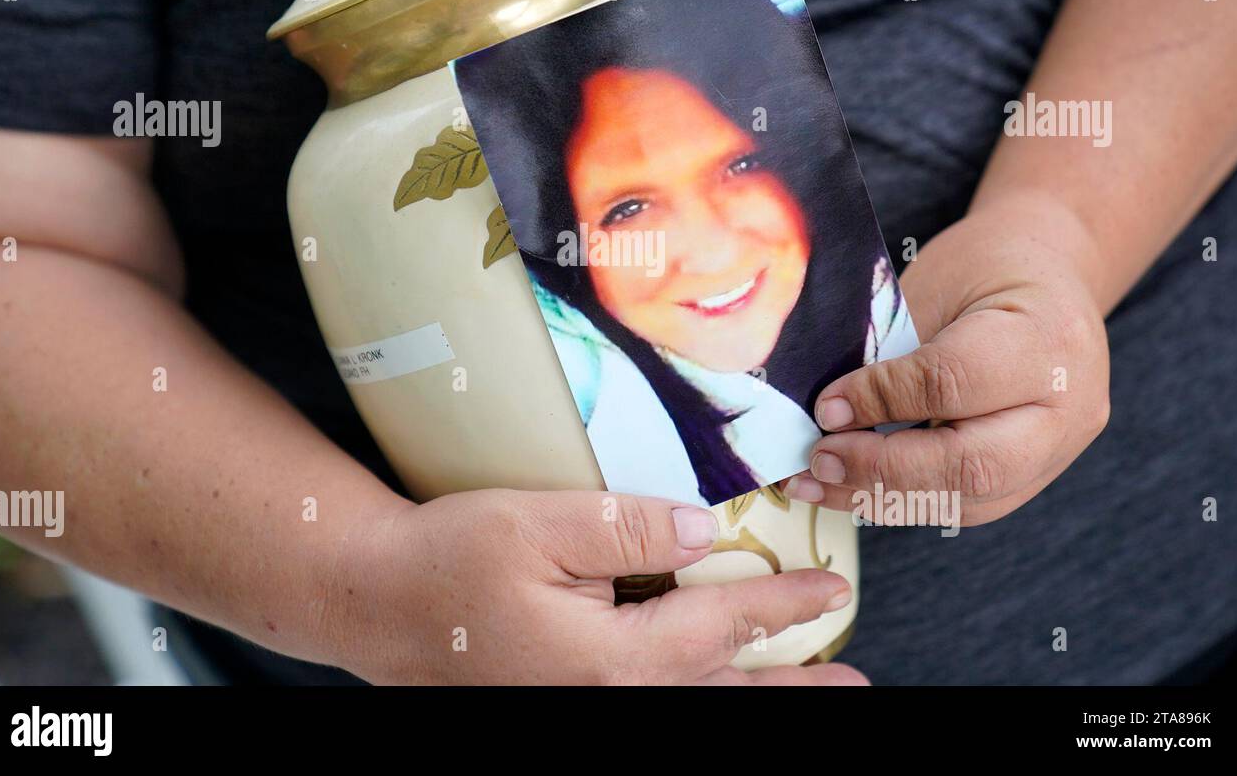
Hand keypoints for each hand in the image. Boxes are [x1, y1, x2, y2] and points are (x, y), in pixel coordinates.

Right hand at [328, 488, 865, 684]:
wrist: (379, 609)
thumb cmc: (450, 562)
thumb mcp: (537, 525)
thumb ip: (626, 526)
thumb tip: (702, 530)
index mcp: (614, 660)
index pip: (724, 628)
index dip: (785, 607)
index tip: (834, 590)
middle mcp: (612, 700)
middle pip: (725, 693)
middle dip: (794, 688)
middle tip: (857, 684)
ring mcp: (589, 710)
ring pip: (694, 706)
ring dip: (754, 698)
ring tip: (809, 696)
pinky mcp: (567, 703)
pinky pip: (656, 704)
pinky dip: (699, 693)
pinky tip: (710, 683)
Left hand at [785, 197, 1110, 525]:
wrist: (1049, 274)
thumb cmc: (985, 268)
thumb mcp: (934, 288)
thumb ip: (890, 355)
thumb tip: (826, 413)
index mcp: (1047, 339)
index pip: (952, 383)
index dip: (880, 400)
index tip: (824, 408)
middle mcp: (1066, 407)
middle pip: (972, 464)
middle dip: (882, 470)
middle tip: (818, 460)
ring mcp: (1059, 449)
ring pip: (968, 498)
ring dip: (881, 497)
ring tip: (816, 484)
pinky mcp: (1038, 475)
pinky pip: (968, 504)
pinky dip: (903, 500)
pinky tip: (851, 489)